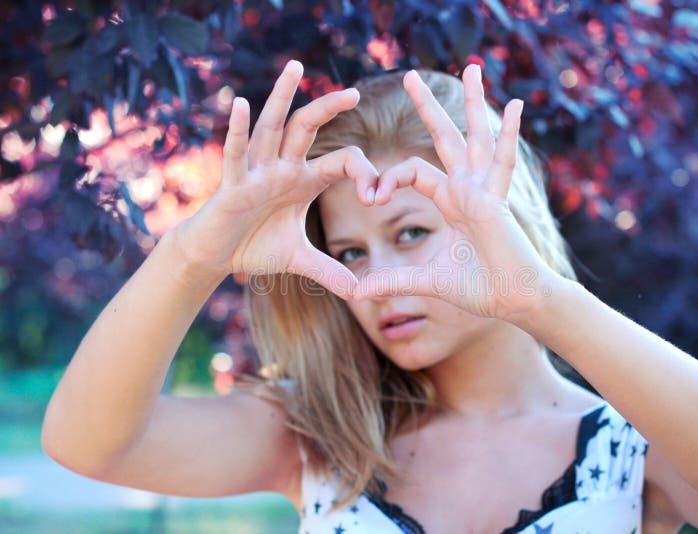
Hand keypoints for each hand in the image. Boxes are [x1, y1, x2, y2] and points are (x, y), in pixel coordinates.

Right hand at [171, 59, 378, 298]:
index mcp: (303, 180)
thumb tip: (360, 293)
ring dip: (283, 97)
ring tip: (295, 66)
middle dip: (328, 108)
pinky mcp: (232, 183)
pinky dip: (237, 129)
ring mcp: (256, 171)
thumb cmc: (254, 247)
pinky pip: (235, 152)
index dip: (364, 175)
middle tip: (354, 92)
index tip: (376, 198)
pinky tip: (240, 102)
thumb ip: (330, 272)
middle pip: (307, 129)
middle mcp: (282, 167)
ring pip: (271, 127)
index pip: (341, 162)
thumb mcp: (299, 259)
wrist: (214, 256)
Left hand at [353, 64, 564, 319]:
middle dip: (427, 106)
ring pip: (475, 137)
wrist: (513, 301)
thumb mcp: (425, 281)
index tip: (372, 197)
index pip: (413, 171)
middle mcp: (468, 188)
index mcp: (452, 201)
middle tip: (410, 74)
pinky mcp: (497, 200)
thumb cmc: (478, 289)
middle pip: (444, 137)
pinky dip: (507, 134)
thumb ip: (391, 280)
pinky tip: (513, 105)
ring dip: (472, 102)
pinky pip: (503, 161)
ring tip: (471, 68)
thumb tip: (354, 292)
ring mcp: (485, 190)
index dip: (390, 177)